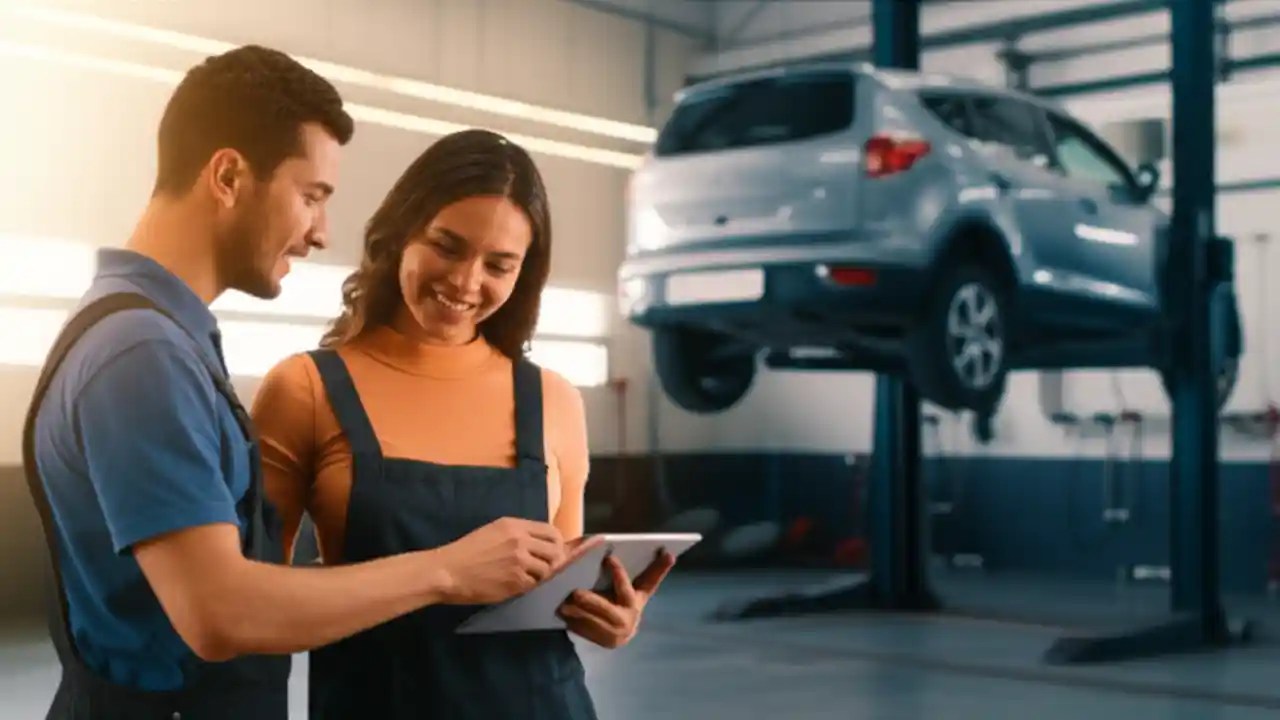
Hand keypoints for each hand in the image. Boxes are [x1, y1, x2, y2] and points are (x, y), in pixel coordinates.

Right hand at [432, 518, 565, 604]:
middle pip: (555, 551)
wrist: (448, 571)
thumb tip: (542, 544)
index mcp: (514, 525)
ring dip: (539, 576)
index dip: (557, 544)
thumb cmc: (467, 551)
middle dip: (553, 561)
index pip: (551, 532)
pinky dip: (527, 586)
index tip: (554, 551)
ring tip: (525, 577)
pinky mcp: (515, 582)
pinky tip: (514, 584)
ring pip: (546, 570)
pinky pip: (533, 585)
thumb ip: (518, 535)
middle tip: (544, 568)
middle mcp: (520, 541)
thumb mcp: (494, 532)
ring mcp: (520, 562)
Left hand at [557, 550, 675, 648]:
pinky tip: (563, 616)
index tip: (609, 558)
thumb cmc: (624, 601)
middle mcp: (629, 617)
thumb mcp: (637, 588)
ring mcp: (616, 633)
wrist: (620, 634)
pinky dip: (574, 623)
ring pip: (594, 623)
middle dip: (592, 602)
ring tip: (563, 605)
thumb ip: (650, 572)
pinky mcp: (603, 642)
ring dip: (578, 614)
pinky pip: (586, 633)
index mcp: (637, 599)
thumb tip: (670, 554)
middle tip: (575, 593)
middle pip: (608, 609)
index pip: (637, 584)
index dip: (622, 572)